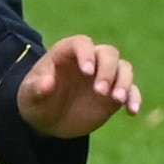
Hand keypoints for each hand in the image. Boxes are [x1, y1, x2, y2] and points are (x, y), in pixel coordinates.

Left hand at [15, 34, 142, 136]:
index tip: (87, 72)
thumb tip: (47, 83)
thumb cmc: (36, 101)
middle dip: (108, 70)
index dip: (87, 54)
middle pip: (108, 53)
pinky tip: (132, 112)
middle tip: (101, 90)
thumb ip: (36, 88)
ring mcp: (106, 75)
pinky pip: (132, 90)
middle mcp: (91, 59)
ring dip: (124, 82)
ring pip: (124, 68)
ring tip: (118, 100)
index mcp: (68, 53)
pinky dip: (134, 98)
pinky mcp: (115, 92)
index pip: (82, 43)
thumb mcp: (29, 96)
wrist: (49, 120)